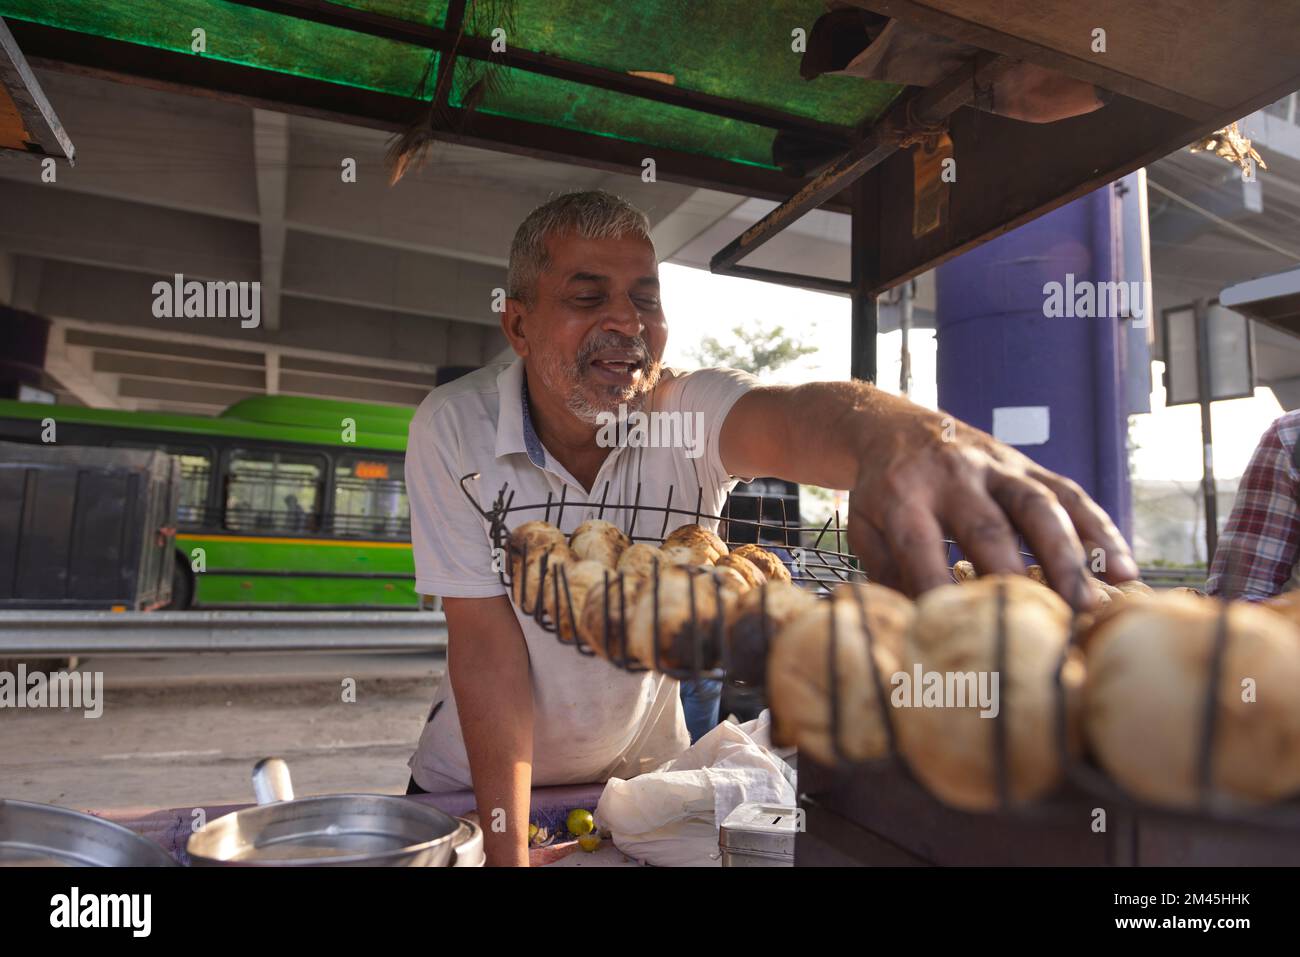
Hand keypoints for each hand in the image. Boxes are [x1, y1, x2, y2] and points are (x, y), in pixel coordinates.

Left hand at [846, 405, 1137, 609]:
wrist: (898, 425)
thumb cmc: (884, 493)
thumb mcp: (865, 527)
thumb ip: (885, 573)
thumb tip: (914, 625)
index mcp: (903, 496)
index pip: (919, 547)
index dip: (937, 589)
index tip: (959, 634)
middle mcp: (952, 477)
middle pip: (988, 528)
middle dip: (1015, 576)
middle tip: (1041, 624)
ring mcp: (995, 467)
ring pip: (1038, 506)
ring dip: (1069, 555)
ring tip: (1091, 602)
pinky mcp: (1028, 465)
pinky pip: (1069, 494)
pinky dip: (1100, 531)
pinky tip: (1124, 569)